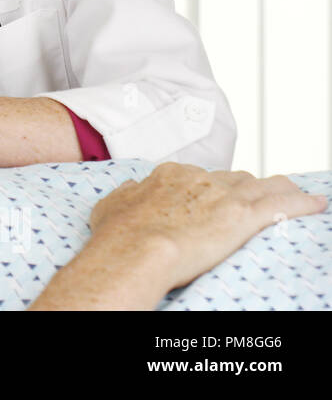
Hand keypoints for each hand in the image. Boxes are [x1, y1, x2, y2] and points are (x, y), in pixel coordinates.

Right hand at [88, 162, 327, 290]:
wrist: (136, 248)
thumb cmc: (119, 233)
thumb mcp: (112, 204)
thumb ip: (127, 193)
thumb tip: (133, 188)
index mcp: (170, 175)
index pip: (199, 176)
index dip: (210, 188)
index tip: (213, 198)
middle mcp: (200, 179)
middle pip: (234, 178)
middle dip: (246, 188)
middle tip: (254, 199)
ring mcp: (224, 195)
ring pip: (263, 185)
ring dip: (280, 190)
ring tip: (293, 195)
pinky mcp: (245, 215)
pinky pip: (284, 204)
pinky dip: (303, 203)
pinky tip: (316, 204)